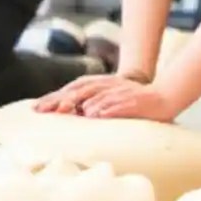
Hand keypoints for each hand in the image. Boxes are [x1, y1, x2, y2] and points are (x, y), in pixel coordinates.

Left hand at [33, 75, 179, 121]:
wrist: (164, 96)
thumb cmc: (134, 102)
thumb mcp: (110, 99)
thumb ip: (91, 104)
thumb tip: (72, 114)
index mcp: (100, 85)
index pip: (72, 89)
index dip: (54, 97)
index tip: (35, 108)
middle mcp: (108, 86)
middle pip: (79, 90)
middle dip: (60, 100)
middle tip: (44, 110)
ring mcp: (120, 93)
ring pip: (96, 95)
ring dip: (78, 103)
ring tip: (63, 110)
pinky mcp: (134, 101)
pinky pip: (118, 104)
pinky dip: (106, 108)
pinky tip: (95, 114)